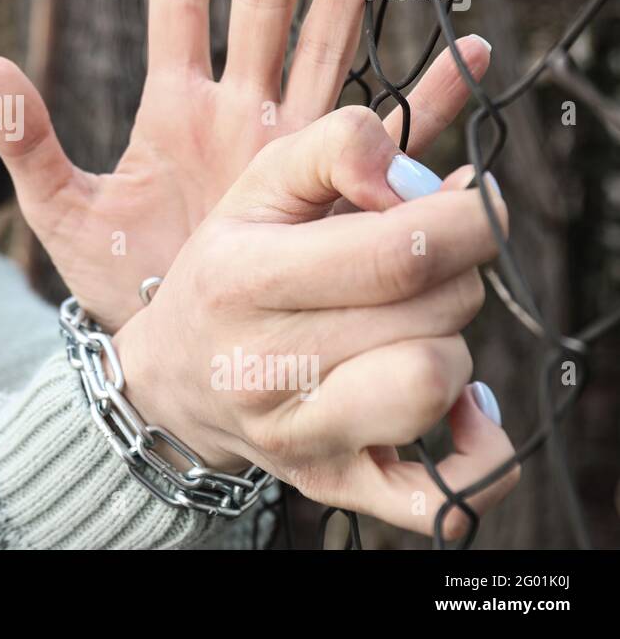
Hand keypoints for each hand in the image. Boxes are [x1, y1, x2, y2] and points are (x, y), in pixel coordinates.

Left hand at [0, 0, 491, 325]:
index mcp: (176, 105)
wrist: (174, 349)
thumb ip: (26, 139)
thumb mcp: (62, 210)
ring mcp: (292, 144)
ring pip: (330, 41)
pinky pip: (391, 136)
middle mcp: (241, 108)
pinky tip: (466, 51)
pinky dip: (429, 99)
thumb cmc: (114, 280)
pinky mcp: (333, 191)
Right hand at [112, 107, 518, 540]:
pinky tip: (458, 410)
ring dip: (451, 343)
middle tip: (419, 263)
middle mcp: (260, 365)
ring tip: (411, 327)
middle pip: (433, 311)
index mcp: (242, 278)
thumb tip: (431, 184)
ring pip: (438, 385)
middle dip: (455, 272)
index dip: (467, 219)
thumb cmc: (228, 268)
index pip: (400, 252)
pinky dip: (477, 455)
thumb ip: (340, 147)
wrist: (172, 379)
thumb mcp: (258, 186)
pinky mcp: (330, 486)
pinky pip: (439, 502)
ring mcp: (296, 435)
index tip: (471, 202)